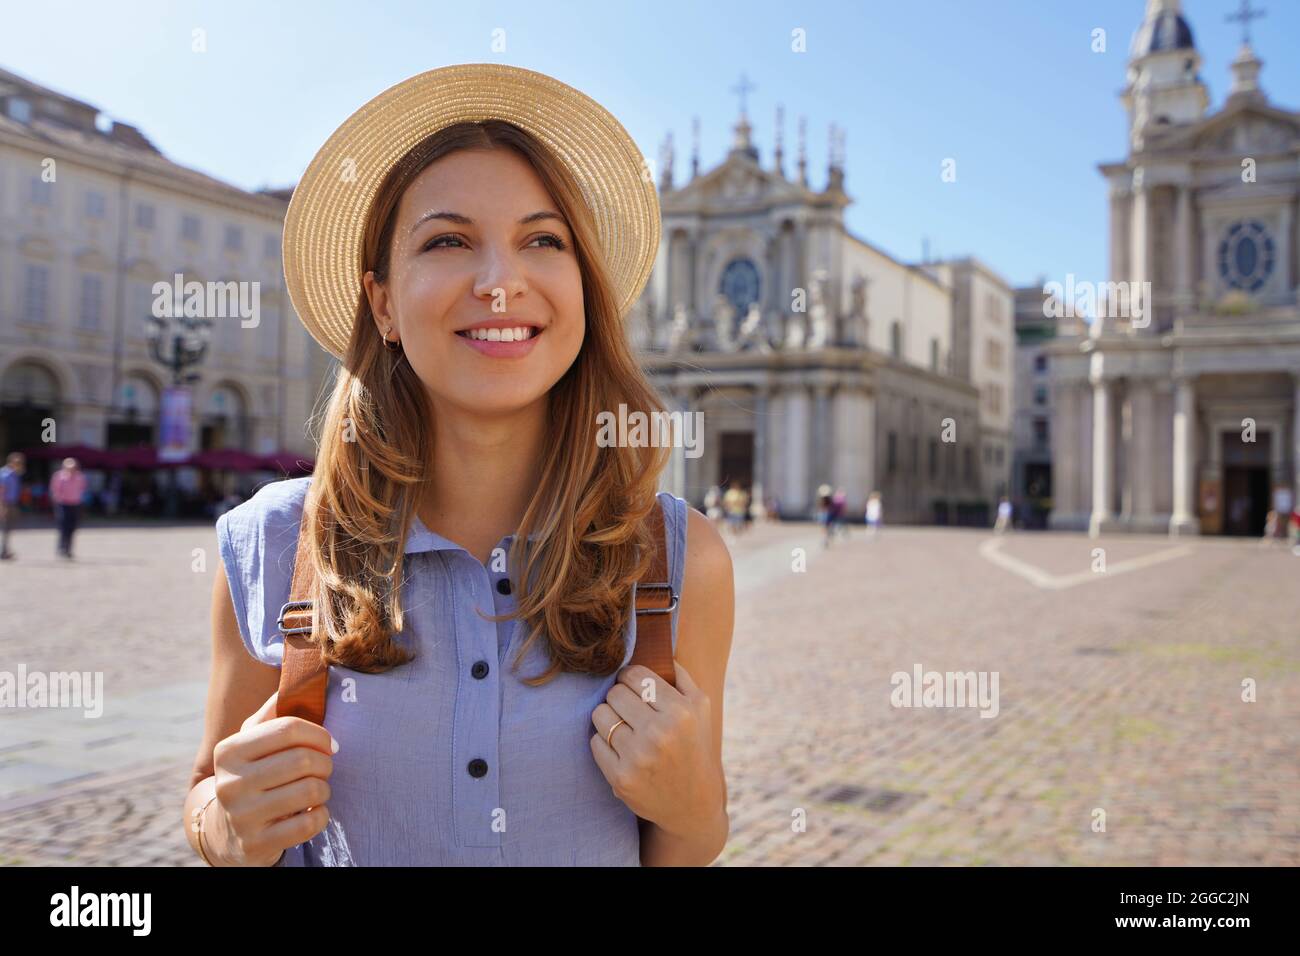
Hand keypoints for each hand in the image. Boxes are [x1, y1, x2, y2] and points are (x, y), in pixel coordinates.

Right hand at [208, 691, 335, 865]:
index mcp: (229, 750)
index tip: (328, 743)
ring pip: (311, 791)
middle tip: (324, 768)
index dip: (319, 733)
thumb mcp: (252, 742)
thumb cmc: (252, 775)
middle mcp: (230, 783)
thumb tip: (299, 679)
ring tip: (316, 789)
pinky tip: (312, 812)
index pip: (289, 728)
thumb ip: (272, 712)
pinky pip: (309, 823)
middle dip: (325, 763)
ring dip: (324, 789)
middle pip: (304, 760)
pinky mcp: (257, 844)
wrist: (227, 831)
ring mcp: (241, 816)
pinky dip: (321, 815)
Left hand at [589, 662, 722, 836]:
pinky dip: (603, 741)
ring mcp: (639, 758)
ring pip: (600, 715)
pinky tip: (620, 748)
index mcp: (681, 711)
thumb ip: (679, 674)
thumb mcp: (700, 707)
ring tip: (623, 726)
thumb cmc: (694, 745)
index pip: (635, 675)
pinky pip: (595, 742)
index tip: (632, 686)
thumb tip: (653, 643)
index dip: (630, 678)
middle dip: (618, 697)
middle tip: (628, 708)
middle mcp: (660, 733)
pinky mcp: (621, 779)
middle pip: (614, 693)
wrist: (692, 803)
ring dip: (607, 718)